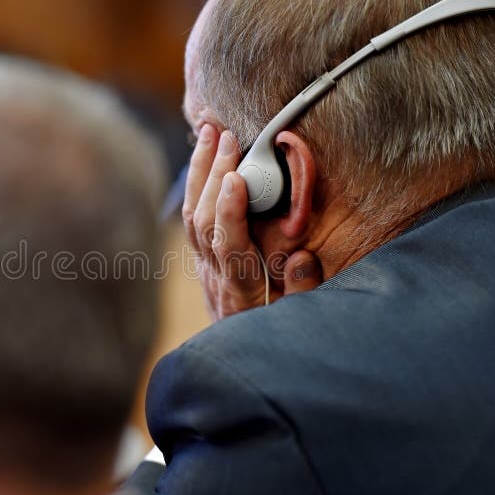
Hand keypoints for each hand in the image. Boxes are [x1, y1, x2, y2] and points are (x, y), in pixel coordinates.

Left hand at [182, 124, 322, 320]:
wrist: (241, 363)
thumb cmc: (276, 336)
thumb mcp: (297, 320)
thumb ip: (302, 291)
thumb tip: (300, 256)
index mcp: (241, 291)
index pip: (228, 245)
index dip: (229, 211)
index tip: (237, 178)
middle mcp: (216, 277)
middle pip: (203, 222)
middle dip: (212, 175)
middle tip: (224, 136)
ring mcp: (204, 268)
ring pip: (191, 217)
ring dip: (199, 172)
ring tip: (209, 132)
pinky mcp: (201, 262)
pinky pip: (192, 220)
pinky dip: (197, 185)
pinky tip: (206, 158)